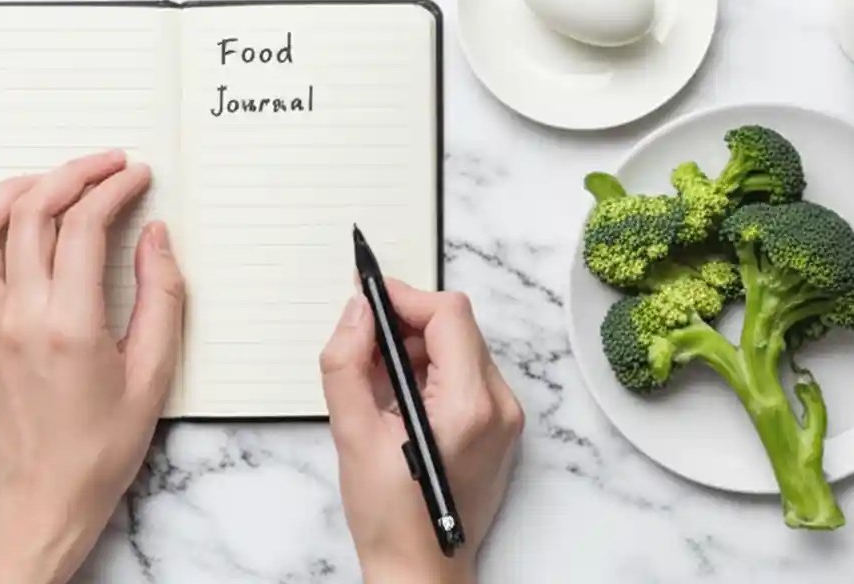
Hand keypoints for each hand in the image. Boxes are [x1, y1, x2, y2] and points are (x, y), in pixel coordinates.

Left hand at [0, 151, 184, 583]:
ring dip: (11, 192)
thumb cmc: (102, 444)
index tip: (134, 177)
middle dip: (71, 174)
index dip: (112, 189)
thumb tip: (156, 237)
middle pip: (30, 214)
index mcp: (70, 325)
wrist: (44, 494)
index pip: (83, 226)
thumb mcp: (154, 373)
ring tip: (45, 179)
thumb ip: (160, 298)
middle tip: (104, 165)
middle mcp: (19, 318)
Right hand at [321, 281, 523, 583]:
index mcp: (469, 404)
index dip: (404, 298)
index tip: (368, 296)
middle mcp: (500, 405)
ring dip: (418, 350)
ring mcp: (506, 417)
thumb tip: (357, 311)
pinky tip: (402, 401)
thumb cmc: (391, 517)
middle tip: (365, 347)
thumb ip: (348, 362)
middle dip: (407, 326)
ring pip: (462, 348)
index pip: (448, 315)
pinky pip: (467, 375)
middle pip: (457, 328)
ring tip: (379, 383)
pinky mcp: (501, 426)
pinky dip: (433, 372)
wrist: (421, 569)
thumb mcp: (353, 434)